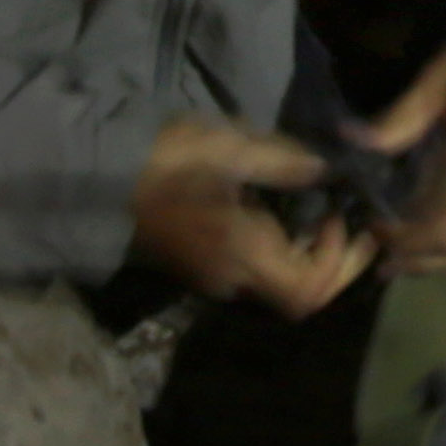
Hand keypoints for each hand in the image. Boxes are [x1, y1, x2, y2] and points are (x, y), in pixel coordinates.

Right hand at [131, 113, 376, 314]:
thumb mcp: (229, 147)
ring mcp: (214, 279)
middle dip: (334, 265)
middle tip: (349, 224)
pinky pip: (258, 274)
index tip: (336, 216)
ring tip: (323, 216)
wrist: (96, 177)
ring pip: (279, 288)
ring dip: (310, 260)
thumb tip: (326, 170)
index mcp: (240, 255)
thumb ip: (284, 161)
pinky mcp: (203, 269)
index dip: (336, 261)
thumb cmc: (164, 160)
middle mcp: (231, 279)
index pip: (307, 292)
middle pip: (299, 297)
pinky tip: (286, 220)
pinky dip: (284, 255)